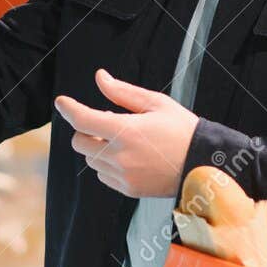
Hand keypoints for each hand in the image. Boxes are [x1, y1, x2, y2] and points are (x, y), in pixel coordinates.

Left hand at [54, 69, 197, 198]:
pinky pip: (103, 175)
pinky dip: (108, 164)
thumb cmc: (182, 129)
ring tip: (124, 140)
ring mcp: (123, 176)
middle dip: (86, 130)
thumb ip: (123, 92)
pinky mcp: (128, 189)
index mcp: (126, 131)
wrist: (204, 164)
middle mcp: (120, 156)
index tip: (61, 102)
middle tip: (110, 122)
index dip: (68, 109)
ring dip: (98, 147)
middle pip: (79, 142)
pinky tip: (130, 157)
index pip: (82, 120)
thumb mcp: (156, 103)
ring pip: (91, 159)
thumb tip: (100, 77)